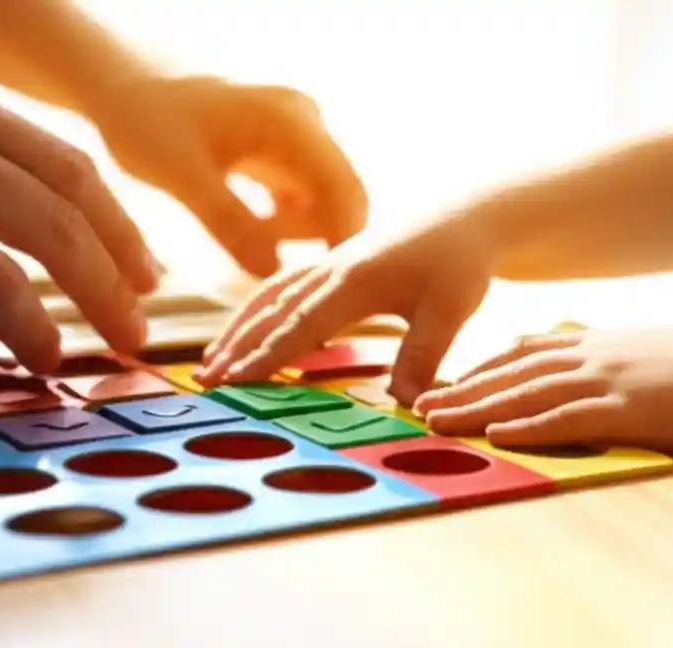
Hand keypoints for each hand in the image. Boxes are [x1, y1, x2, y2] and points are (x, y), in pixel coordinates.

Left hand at [89, 76, 366, 276]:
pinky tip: (247, 237)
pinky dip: (282, 225)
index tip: (321, 287)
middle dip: (320, 242)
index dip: (342, 241)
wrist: (118, 82)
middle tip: (278, 279)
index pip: (344, 190)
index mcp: (291, 122)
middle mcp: (305, 125)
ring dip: (295, 235)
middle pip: (341, 199)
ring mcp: (294, 138)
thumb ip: (228, 222)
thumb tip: (271, 273)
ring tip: (246, 248)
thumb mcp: (181, 175)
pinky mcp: (277, 153)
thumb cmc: (143, 118)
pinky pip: (298, 198)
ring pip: (320, 202)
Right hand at [197, 215, 496, 402]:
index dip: (264, 356)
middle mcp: (333, 269)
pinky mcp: (335, 262)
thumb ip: (423, 356)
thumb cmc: (462, 262)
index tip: (233, 381)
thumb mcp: (451, 310)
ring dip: (238, 327)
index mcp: (355, 281)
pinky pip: (285, 286)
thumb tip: (406, 406)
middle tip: (203, 380)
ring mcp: (331, 263)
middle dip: (236, 347)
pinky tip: (250, 330)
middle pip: (272, 311)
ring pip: (271, 296)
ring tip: (211, 359)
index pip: (299, 326)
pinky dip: (260, 309)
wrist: (468, 216)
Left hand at [414, 328, 672, 452]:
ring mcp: (605, 382)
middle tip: (418, 409)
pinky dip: (528, 428)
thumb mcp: (641, 345)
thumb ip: (600, 351)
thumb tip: (569, 353)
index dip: (479, 370)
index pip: (521, 353)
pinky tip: (497, 437)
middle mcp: (590, 356)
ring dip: (477, 411)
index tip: (446, 384)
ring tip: (437, 425)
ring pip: (525, 395)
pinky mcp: (624, 412)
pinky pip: (566, 420)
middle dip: (460, 391)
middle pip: (510, 374)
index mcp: (593, 341)